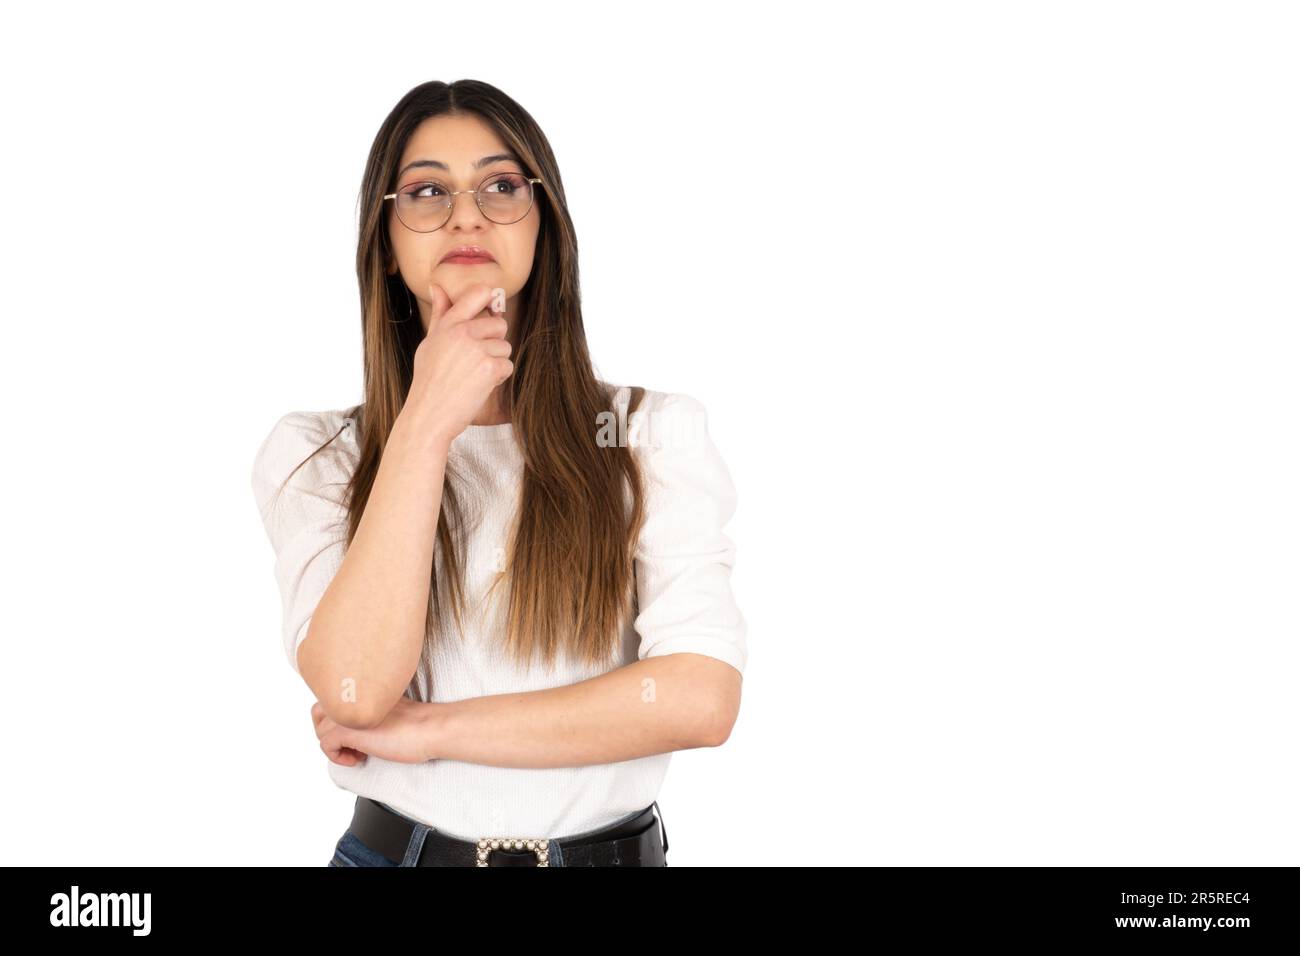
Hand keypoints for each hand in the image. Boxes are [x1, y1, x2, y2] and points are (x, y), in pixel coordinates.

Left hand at [310, 697, 438, 765]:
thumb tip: (353, 727)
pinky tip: (359, 758)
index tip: (359, 734)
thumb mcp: (387, 709)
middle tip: (352, 744)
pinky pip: (325, 745)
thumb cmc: (417, 723)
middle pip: (318, 713)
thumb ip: (368, 709)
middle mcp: (350, 697)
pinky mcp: (347, 730)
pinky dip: (338, 757)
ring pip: (320, 730)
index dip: (339, 720)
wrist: (429, 728)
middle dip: (330, 732)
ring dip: (336, 746)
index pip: (330, 699)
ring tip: (359, 752)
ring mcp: (347, 712)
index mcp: (362, 688)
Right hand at [402, 281, 512, 446]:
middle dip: (494, 342)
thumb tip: (437, 287)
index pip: (478, 293)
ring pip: (505, 347)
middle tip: (475, 360)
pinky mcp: (489, 368)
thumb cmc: (428, 380)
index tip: (487, 313)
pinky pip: (507, 365)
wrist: (428, 415)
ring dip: (495, 362)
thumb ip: (440, 315)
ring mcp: (477, 349)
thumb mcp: (429, 343)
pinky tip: (479, 386)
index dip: (488, 300)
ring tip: (473, 376)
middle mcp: (463, 332)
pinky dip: (498, 378)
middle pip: (499, 324)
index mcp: (449, 324)